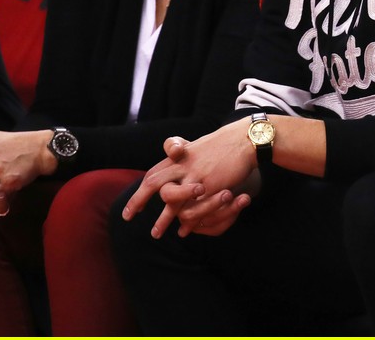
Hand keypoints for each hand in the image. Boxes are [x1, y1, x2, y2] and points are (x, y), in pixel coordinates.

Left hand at [121, 122, 255, 238]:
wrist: (245, 140)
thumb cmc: (223, 144)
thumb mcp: (197, 146)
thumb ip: (183, 156)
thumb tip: (174, 161)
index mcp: (180, 156)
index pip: (153, 173)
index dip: (141, 190)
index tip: (134, 205)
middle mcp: (183, 165)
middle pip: (153, 182)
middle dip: (138, 200)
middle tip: (128, 217)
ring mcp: (196, 175)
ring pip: (171, 199)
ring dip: (162, 219)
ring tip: (155, 233)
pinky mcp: (211, 186)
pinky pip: (194, 208)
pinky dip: (187, 222)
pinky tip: (184, 230)